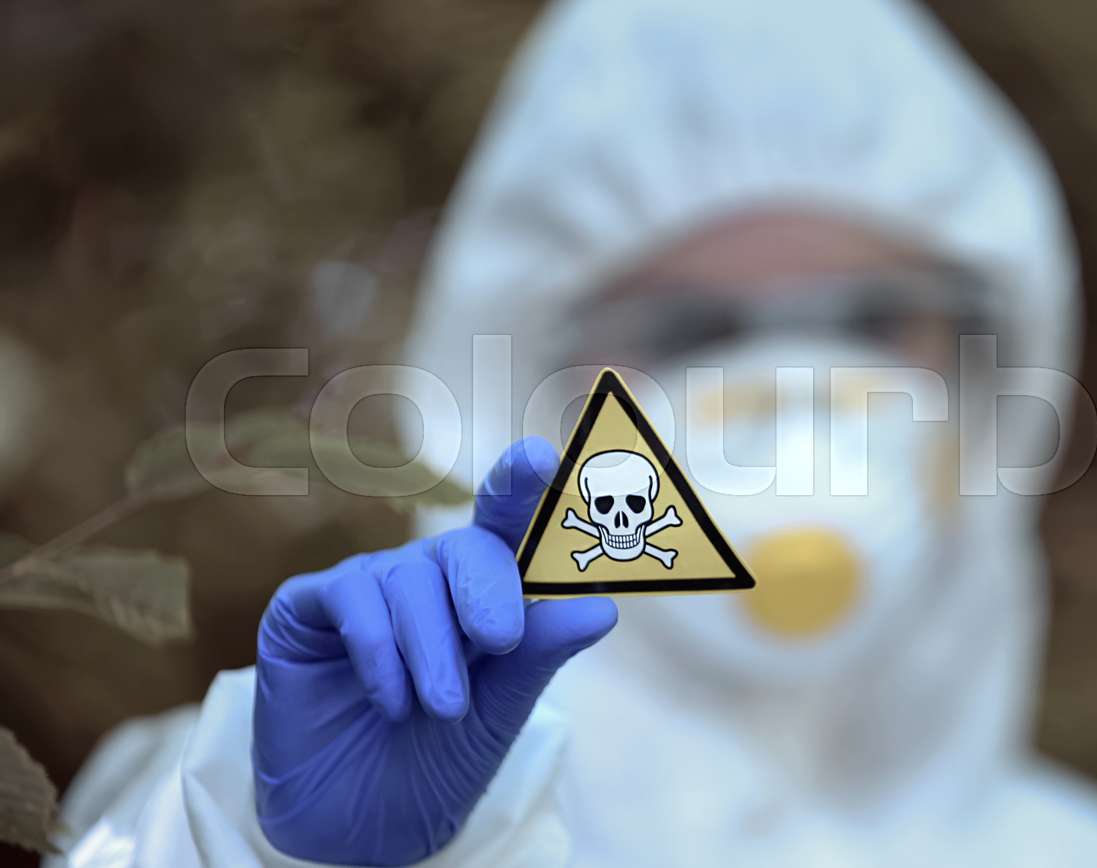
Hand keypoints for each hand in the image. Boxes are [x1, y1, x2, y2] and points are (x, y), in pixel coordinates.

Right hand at [252, 438, 615, 865]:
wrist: (364, 827)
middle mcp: (426, 578)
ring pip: (408, 578)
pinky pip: (350, 598)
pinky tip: (391, 697)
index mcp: (484, 590)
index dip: (522, 486)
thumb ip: (540, 654)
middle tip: (497, 644)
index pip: (508, 524)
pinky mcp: (306, 610)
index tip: (539, 458)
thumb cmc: (440, 761)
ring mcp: (367, 588)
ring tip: (439, 708)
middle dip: (487, 593)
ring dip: (431, 647)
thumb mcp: (501, 711)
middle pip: (464, 547)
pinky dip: (378, 648)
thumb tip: (600, 606)